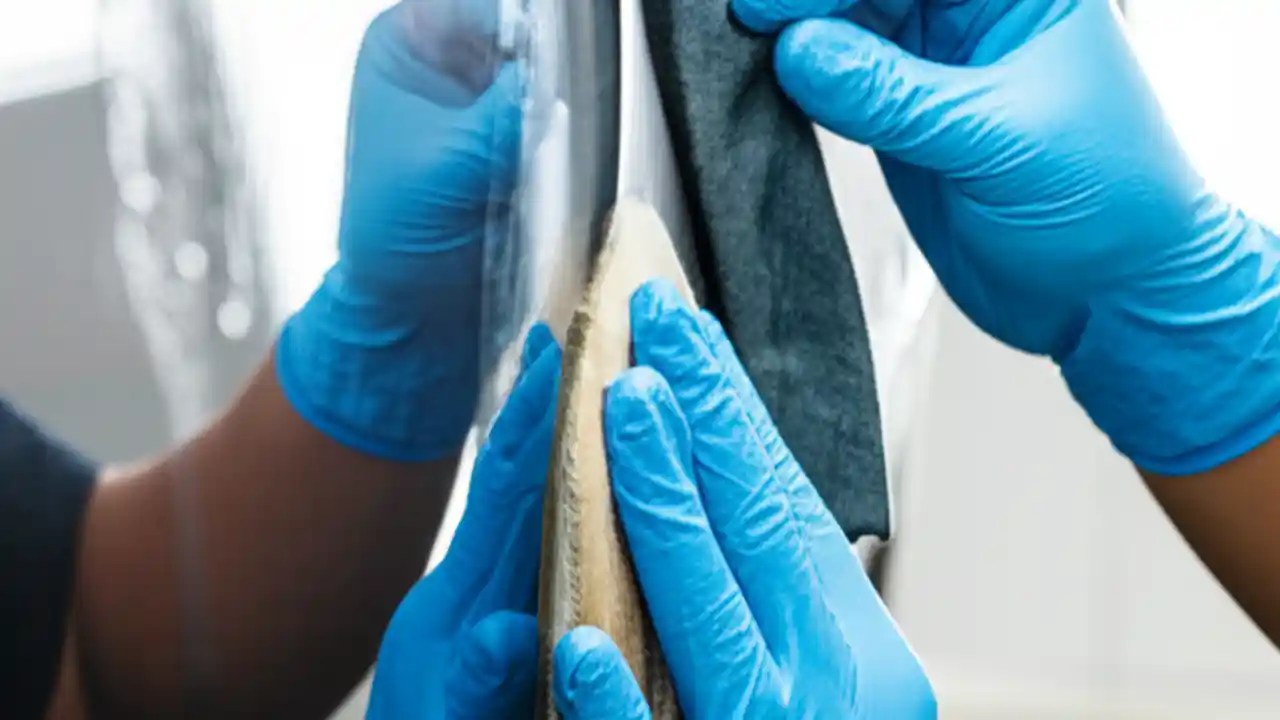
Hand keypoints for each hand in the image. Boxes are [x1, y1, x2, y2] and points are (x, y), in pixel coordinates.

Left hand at [278, 0, 522, 460]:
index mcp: (408, 43)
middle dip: (552, 72)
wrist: (412, 320)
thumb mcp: (452, 164)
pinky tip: (566, 168)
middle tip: (563, 115)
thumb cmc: (395, 242)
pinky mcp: (516, 149)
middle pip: (525, 39)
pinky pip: (560, 126)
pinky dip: (569, 143)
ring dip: (564, 112)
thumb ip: (510, 112)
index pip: (490, 6)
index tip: (567, 63)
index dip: (534, 30)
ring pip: (549, 82)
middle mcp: (448, 65)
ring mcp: (484, 107)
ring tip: (558, 151)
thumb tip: (561, 81)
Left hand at [366, 326, 557, 717]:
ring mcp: (466, 603)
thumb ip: (476, 681)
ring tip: (573, 371)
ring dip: (543, 437)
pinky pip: (516, 538)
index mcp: (461, 611)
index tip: (561, 351)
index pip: (508, 498)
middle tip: (578, 330)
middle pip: (513, 483)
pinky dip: (545, 490)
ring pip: (517, 506)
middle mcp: (464, 593)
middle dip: (544, 407)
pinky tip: (575, 464)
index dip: (534, 424)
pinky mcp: (478, 623)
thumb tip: (511, 632)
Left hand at [553, 280, 935, 718]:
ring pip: (708, 620)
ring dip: (663, 513)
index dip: (738, 418)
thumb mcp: (819, 674)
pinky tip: (571, 644)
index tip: (690, 337)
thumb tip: (749, 506)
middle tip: (653, 328)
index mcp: (857, 651)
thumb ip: (785, 601)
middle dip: (702, 427)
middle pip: (757, 536)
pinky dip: (613, 702)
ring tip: (623, 412)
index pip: (787, 511)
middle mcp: (828, 689)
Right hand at [731, 0, 1279, 473]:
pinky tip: (775, 84)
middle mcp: (976, 22)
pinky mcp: (908, 121)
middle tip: (752, 25)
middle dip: (810, 2)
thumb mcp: (996, 142)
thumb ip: (893, 97)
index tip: (776, 13)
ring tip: (749, 52)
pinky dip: (806, 84)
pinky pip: (844, 84)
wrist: (1111, 295)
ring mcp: (938, 71)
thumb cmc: (1108, 207)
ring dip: (801, 36)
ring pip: (852, 26)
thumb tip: (802, 51)